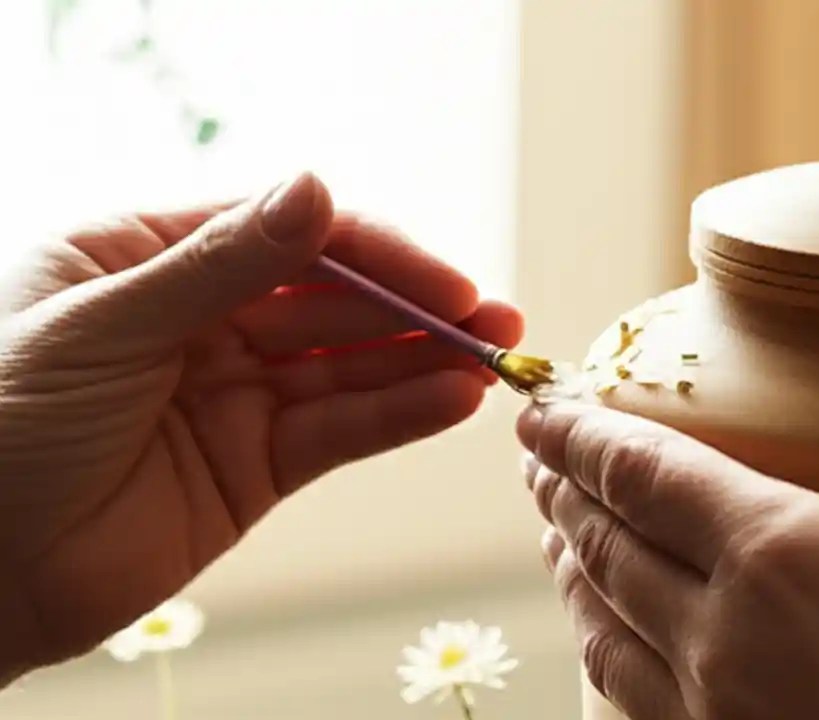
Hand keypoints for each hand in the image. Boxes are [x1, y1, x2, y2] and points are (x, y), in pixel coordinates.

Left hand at [0, 173, 520, 679]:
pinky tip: (451, 400)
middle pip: (330, 300)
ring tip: (494, 359)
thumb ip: (219, 266)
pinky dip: (396, 416)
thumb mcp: (105, 327)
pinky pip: (337, 431)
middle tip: (491, 319)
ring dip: (422, 361)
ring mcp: (233, 392)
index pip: (285, 235)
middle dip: (414, 308)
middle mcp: (201, 318)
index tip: (439, 277)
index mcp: (148, 256)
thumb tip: (314, 190)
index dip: (371, 252)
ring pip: (346, 367)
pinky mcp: (255, 464)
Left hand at [517, 286, 818, 719]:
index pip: (642, 473)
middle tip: (539, 453)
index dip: (580, 434)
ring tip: (556, 526)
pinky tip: (606, 629)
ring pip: (600, 620)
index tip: (540, 406)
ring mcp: (707, 715)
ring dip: (570, 561)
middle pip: (605, 541)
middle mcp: (721, 637)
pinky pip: (622, 692)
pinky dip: (597, 638)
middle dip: (563, 487)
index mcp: (781, 557)